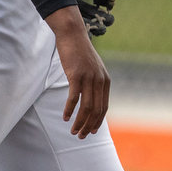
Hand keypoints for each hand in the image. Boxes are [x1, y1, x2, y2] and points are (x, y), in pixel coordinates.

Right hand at [45, 5, 109, 138]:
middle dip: (88, 126)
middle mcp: (99, 80)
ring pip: (86, 107)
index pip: (104, 107)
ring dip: (80, 122)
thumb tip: (91, 96)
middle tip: (81, 136)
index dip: (98, 121)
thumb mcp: (92, 67)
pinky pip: (74, 98)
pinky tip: (65, 117)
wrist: (72, 34)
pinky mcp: (76, 75)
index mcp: (105, 80)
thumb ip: (94, 81)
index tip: (92, 131)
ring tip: (73, 131)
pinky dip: (70, 110)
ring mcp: (88, 78)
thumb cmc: (80, 51)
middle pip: (96, 110)